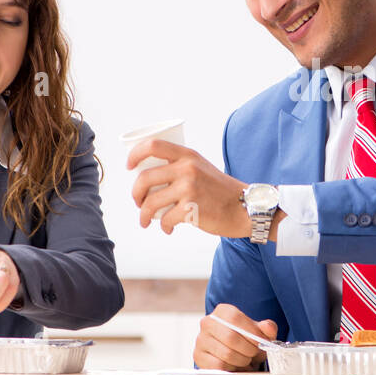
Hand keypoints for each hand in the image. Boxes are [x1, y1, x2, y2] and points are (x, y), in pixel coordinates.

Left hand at [127, 139, 253, 237]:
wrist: (246, 208)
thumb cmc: (221, 191)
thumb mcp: (202, 168)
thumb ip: (180, 167)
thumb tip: (150, 178)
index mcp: (188, 155)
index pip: (153, 145)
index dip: (135, 154)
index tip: (129, 167)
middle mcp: (187, 169)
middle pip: (144, 178)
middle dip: (135, 194)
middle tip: (138, 202)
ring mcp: (189, 188)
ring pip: (150, 202)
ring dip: (143, 215)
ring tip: (145, 220)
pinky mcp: (191, 209)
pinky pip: (165, 219)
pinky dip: (164, 227)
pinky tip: (168, 229)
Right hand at [193, 303, 277, 370]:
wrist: (231, 351)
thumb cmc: (245, 339)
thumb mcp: (258, 331)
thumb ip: (266, 328)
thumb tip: (268, 328)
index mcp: (223, 311)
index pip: (235, 318)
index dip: (251, 332)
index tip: (261, 342)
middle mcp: (208, 323)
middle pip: (231, 338)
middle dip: (249, 349)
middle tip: (255, 354)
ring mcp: (201, 340)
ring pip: (226, 354)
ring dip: (242, 361)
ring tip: (246, 360)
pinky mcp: (198, 356)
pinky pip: (219, 366)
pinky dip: (232, 369)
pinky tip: (236, 366)